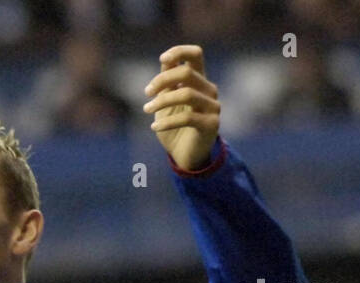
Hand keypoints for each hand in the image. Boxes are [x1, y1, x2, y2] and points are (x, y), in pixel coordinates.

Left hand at [144, 45, 220, 170]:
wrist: (183, 154)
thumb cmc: (173, 125)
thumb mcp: (166, 101)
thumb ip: (167, 82)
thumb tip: (165, 60)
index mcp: (198, 80)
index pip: (196, 54)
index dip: (179, 51)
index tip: (162, 60)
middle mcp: (208, 90)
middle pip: (187, 72)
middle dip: (162, 80)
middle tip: (147, 93)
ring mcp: (212, 106)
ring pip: (186, 93)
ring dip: (161, 101)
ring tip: (147, 109)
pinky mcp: (211, 124)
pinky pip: (187, 118)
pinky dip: (167, 121)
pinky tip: (154, 127)